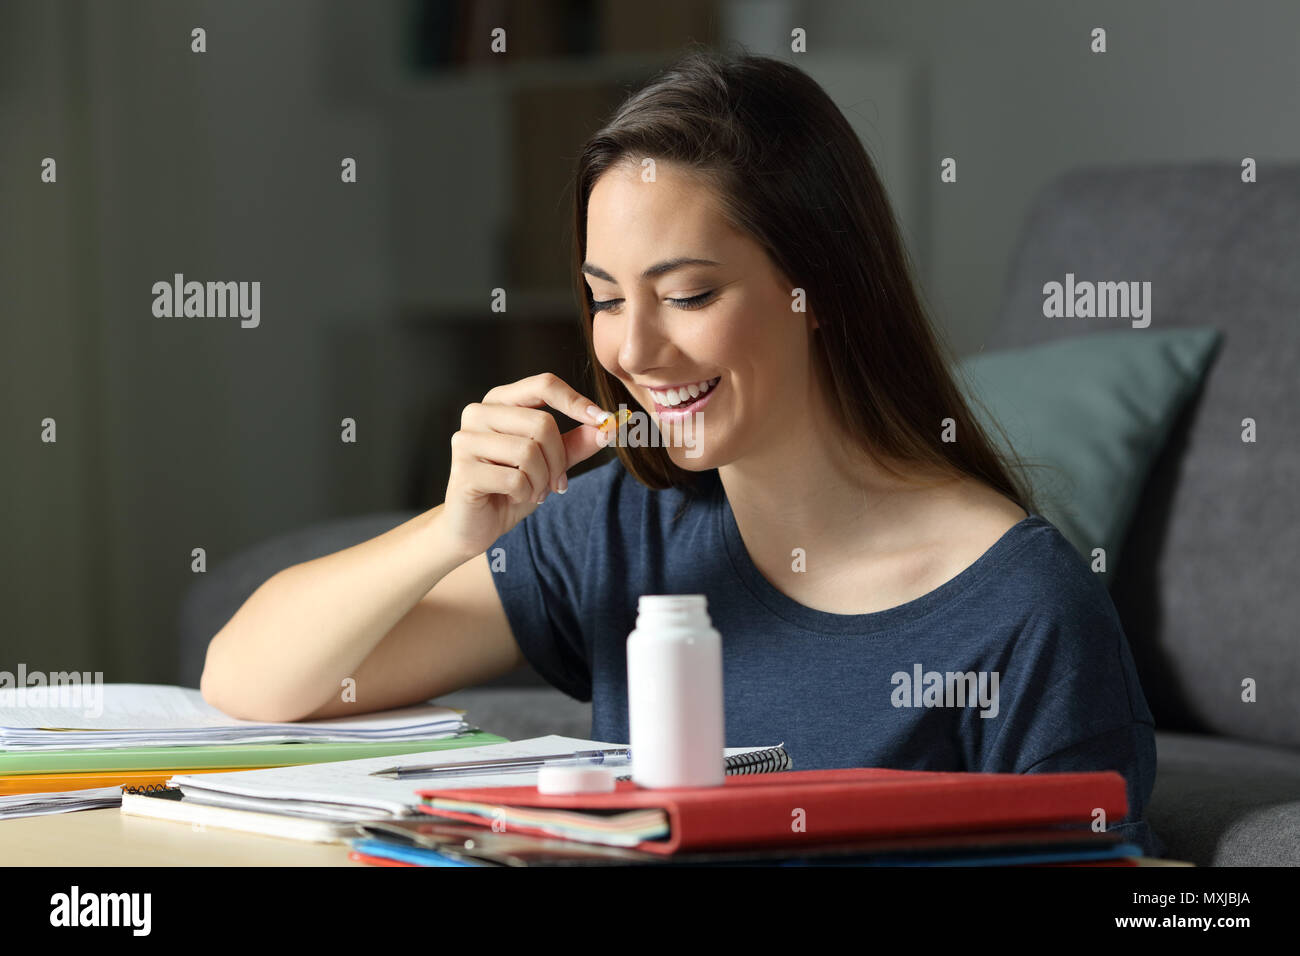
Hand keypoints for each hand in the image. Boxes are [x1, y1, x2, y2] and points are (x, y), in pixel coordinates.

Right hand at [440, 372, 610, 559]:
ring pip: (529, 452)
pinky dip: (525, 492)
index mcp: (500, 401)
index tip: (603, 420)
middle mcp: (479, 413)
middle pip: (542, 424)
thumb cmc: (512, 487)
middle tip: (556, 482)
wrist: (477, 524)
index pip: (543, 385)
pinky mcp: (463, 469)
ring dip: (542, 479)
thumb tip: (608, 426)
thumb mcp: (551, 462)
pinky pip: (514, 478)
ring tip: (534, 491)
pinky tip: (515, 497)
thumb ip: (576, 442)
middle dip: (558, 460)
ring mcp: (466, 439)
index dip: (576, 401)